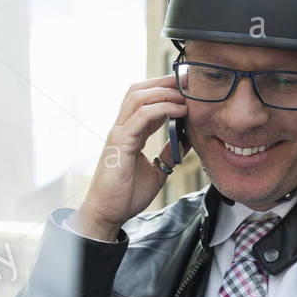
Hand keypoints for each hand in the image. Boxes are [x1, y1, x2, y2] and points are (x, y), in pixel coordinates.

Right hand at [68, 75, 189, 240]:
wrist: (108, 214)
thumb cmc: (126, 195)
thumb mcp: (157, 171)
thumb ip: (169, 154)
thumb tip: (188, 140)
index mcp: (130, 132)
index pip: (145, 100)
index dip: (165, 90)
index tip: (188, 89)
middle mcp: (122, 128)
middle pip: (139, 90)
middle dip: (164, 82)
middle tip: (188, 82)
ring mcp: (119, 133)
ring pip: (138, 97)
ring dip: (164, 92)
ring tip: (185, 96)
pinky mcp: (120, 142)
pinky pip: (140, 116)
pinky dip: (161, 109)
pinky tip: (179, 111)